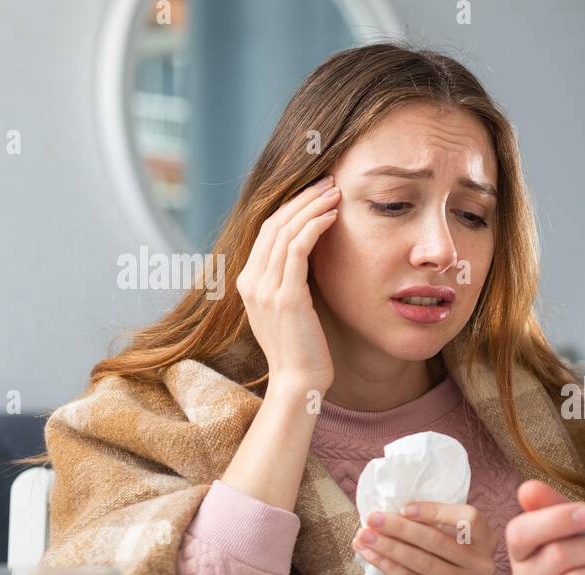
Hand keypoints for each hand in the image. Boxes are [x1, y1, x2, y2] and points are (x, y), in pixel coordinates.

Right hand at [234, 174, 339, 393]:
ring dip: (312, 207)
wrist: (299, 383)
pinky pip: (297, 250)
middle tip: (329, 181)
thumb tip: (311, 254)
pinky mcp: (285, 297)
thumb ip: (291, 281)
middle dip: (302, 198)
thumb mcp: (290, 308)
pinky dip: (314, 227)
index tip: (316, 191)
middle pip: (273, 224)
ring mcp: (265, 289)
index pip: (267, 231)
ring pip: (285, 232)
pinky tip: (333, 216)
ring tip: (336, 192)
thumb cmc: (303, 349)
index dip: (291, 206)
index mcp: (248, 281)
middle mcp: (250, 281)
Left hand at [352, 502, 496, 574]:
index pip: (468, 518)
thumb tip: (392, 508)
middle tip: (372, 519)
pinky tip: (370, 556)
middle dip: (400, 528)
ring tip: (364, 536)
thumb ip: (432, 523)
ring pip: (421, 561)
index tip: (403, 508)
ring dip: (388, 546)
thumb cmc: (439, 561)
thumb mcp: (446, 538)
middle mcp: (482, 563)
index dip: (436, 511)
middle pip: (438, 540)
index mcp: (486, 539)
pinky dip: (387, 565)